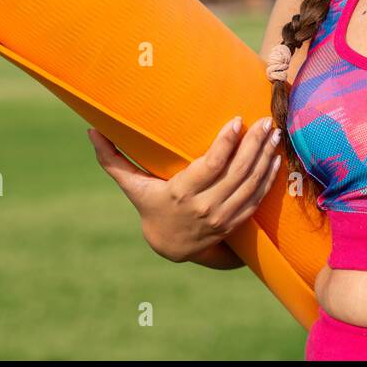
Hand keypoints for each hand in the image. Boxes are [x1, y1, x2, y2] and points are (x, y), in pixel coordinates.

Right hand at [87, 115, 283, 263]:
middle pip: (236, 174)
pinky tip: (275, 158)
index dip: (226, 144)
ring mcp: (223, 217)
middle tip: (265, 121)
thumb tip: (90, 130)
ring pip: (251, 185)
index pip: (210, 166)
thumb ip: (112, 158)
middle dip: (254, 145)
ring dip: (265, 159)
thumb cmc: (150, 205)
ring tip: (274, 134)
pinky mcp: (235, 222)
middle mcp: (205, 207)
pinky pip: (256, 199)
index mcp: (181, 194)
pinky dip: (268, 179)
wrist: (169, 245)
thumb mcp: (131, 185)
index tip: (237, 121)